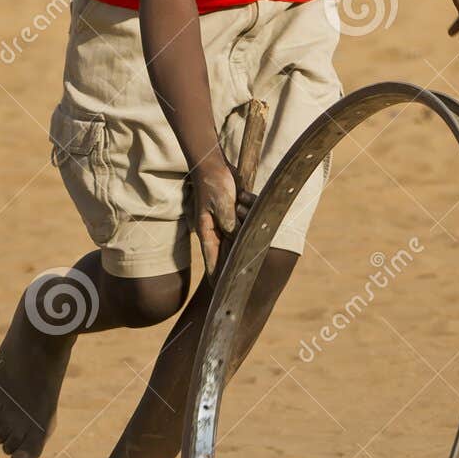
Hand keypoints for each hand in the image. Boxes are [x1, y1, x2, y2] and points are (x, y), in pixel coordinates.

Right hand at [191, 153, 254, 278]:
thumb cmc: (212, 184)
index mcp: (208, 233)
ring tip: (238, 202)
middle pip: (231, 252)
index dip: (217, 278)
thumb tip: (240, 240)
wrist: (213, 163)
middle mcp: (218, 231)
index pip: (212, 262)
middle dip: (239, 253)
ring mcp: (227, 222)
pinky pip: (248, 218)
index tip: (221, 294)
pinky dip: (249, 207)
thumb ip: (231, 224)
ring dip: (246, 221)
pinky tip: (243, 195)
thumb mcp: (221, 205)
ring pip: (242, 234)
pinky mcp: (235, 213)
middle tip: (245, 270)